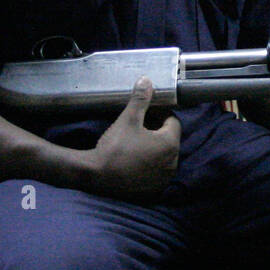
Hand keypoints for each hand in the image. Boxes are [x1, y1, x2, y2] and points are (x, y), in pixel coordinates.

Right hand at [83, 77, 180, 198]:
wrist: (96, 176)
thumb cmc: (114, 146)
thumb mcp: (128, 119)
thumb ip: (140, 100)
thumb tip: (146, 80)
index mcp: (170, 143)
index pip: (172, 121)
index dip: (160, 114)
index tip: (146, 112)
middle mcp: (173, 163)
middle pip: (169, 139)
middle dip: (157, 130)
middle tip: (139, 125)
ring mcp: (164, 178)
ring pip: (164, 156)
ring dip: (154, 147)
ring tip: (135, 142)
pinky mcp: (154, 189)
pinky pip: (157, 171)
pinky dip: (150, 164)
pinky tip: (134, 159)